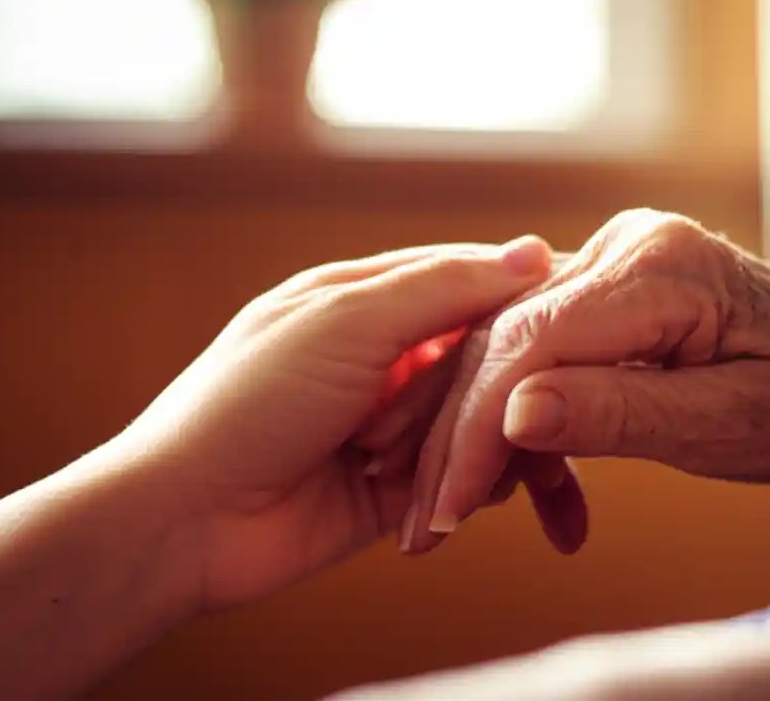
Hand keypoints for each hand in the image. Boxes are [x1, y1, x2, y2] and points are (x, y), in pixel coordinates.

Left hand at [108, 238, 579, 608]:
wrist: (188, 519)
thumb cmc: (253, 402)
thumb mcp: (350, 322)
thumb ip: (443, 287)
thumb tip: (535, 250)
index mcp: (363, 298)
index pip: (466, 277)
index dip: (524, 289)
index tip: (580, 304)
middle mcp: (380, 356)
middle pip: (481, 351)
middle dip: (515, 377)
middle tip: (564, 393)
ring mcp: (389, 425)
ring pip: (479, 416)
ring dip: (498, 435)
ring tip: (524, 454)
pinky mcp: (396, 490)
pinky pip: (463, 476)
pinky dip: (481, 483)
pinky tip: (495, 492)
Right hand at [404, 209, 769, 549]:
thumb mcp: (731, 425)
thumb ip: (623, 413)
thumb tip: (513, 413)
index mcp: (662, 265)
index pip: (532, 343)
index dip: (475, 430)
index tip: (442, 511)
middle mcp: (626, 243)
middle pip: (506, 340)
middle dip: (456, 436)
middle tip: (423, 527)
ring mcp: (614, 261)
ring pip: (510, 347)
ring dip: (474, 431)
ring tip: (445, 515)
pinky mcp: (610, 290)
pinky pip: (541, 351)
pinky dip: (520, 420)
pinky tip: (513, 485)